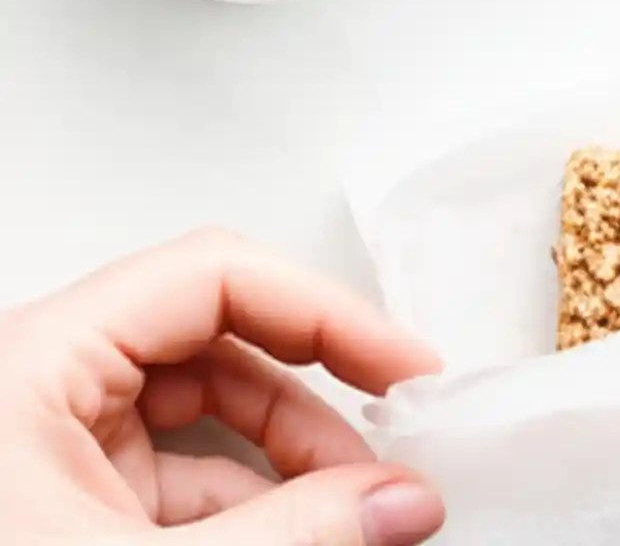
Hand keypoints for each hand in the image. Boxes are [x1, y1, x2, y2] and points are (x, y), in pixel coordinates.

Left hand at [0, 229, 444, 545]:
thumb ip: (289, 536)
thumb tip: (400, 503)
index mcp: (35, 362)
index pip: (211, 279)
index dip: (324, 311)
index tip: (402, 365)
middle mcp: (48, 389)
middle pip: (220, 343)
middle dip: (317, 397)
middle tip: (396, 437)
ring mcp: (63, 449)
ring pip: (212, 415)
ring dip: (297, 459)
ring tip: (362, 510)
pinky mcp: (77, 505)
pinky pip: (190, 480)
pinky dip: (258, 507)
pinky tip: (308, 537)